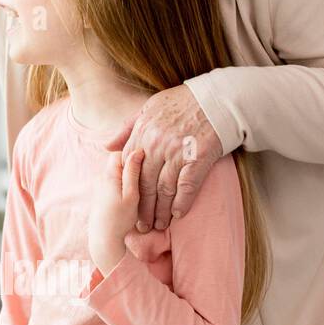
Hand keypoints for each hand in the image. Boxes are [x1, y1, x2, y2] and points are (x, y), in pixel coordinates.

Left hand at [87, 149, 143, 273]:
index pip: (120, 153)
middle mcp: (102, 177)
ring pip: (119, 173)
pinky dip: (126, 185)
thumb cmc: (119, 219)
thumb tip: (136, 151)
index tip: (148, 162)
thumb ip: (132, 173)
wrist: (104, 239)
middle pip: (119, 163)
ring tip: (144, 186)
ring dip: (131, 176)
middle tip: (149, 173)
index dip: (134, 155)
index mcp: (109, 175)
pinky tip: (136, 194)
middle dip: (134, 166)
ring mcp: (101, 186)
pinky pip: (116, 183)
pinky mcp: (103, 194)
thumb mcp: (130, 196)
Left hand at [105, 85, 224, 231]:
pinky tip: (178, 214)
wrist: (216, 99)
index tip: (126, 205)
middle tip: (141, 225)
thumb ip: (127, 128)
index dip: (127, 189)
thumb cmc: (182, 102)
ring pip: (164, 188)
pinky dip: (182, 202)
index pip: (129, 169)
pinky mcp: (198, 158)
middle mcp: (156, 145)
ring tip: (159, 225)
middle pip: (144, 183)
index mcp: (143, 134)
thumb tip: (107, 146)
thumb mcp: (148, 108)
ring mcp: (177, 152)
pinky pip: (187, 185)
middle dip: (142, 207)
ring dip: (161, 210)